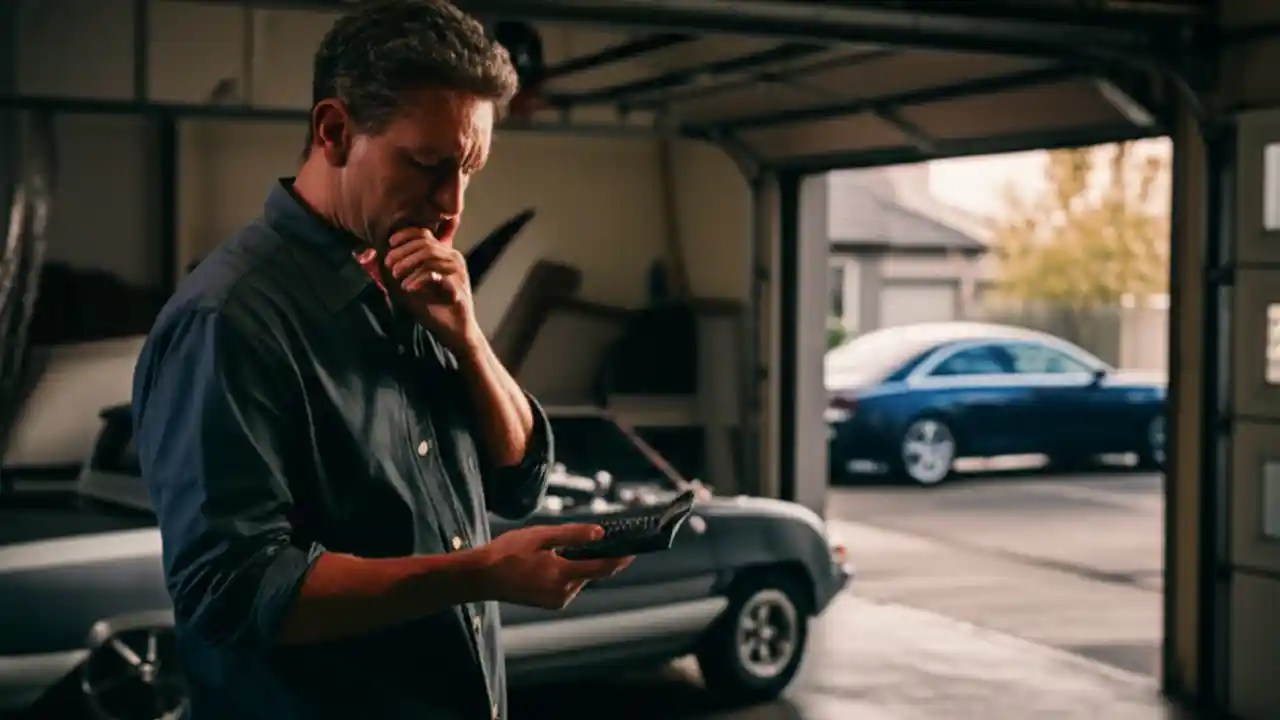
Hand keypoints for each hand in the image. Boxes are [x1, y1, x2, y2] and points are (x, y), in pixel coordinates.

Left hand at [381, 228, 480, 352]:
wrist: (454, 331)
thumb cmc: (433, 308)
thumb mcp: (412, 285)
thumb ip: (401, 270)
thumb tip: (379, 256)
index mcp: (444, 255)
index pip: (424, 234)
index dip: (406, 234)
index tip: (390, 243)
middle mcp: (453, 259)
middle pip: (425, 242)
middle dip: (403, 251)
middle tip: (389, 265)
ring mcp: (458, 272)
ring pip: (430, 255)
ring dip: (408, 263)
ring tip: (396, 276)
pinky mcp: (457, 286)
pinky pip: (434, 275)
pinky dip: (417, 280)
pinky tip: (408, 288)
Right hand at [475, 524, 634, 609]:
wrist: (482, 577)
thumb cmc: (508, 552)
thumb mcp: (541, 536)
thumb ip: (573, 535)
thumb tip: (601, 533)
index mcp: (563, 575)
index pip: (602, 568)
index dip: (621, 558)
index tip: (634, 550)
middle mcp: (563, 593)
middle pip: (591, 573)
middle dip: (596, 557)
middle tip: (598, 538)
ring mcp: (556, 600)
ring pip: (579, 579)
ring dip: (579, 564)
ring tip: (563, 547)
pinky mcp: (549, 603)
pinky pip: (568, 585)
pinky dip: (568, 573)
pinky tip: (553, 561)